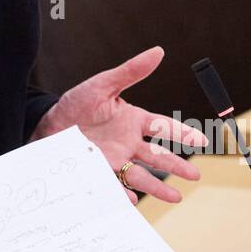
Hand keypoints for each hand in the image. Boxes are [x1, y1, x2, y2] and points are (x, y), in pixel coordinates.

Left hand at [30, 46, 207, 204]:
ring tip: (175, 198)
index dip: (183, 134)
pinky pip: (114, 186)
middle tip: (195, 177)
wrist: (48, 124)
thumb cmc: (76, 103)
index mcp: (133, 120)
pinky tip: (133, 199)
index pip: (164, 127)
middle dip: (176, 166)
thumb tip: (158, 51)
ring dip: (157, 187)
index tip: (202, 141)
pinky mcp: (98, 172)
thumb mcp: (103, 84)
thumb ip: (131, 71)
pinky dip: (124, 193)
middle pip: (158, 156)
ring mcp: (115, 159)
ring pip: (141, 175)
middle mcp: (128, 143)